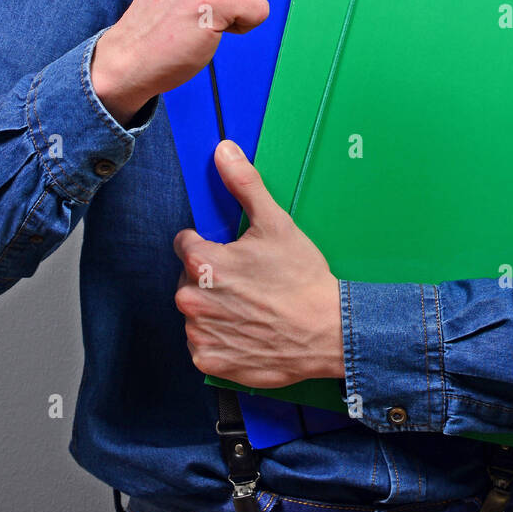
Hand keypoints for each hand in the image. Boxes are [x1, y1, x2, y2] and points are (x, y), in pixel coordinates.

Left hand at [173, 140, 344, 387]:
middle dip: (212, 278)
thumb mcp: (276, 223)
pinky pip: (202, 344)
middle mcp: (192, 300)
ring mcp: (200, 333)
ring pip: (196, 312)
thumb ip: (244, 184)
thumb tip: (224, 151)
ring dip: (215, 308)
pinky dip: (220, 339)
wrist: (327, 331)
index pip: (185, 244)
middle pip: (189, 279)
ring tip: (251, 307)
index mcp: (203, 263)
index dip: (209, 245)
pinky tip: (247, 330)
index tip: (234, 254)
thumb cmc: (302, 279)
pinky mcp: (210, 360)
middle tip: (248, 282)